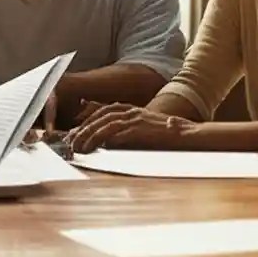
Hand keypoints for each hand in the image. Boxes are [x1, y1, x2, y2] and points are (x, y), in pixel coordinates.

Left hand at [65, 103, 195, 152]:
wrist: (186, 134)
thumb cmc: (166, 136)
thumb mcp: (144, 130)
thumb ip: (127, 132)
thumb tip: (108, 140)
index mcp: (132, 110)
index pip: (103, 112)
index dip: (87, 121)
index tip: (75, 132)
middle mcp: (132, 111)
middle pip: (100, 117)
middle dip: (83, 129)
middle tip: (70, 141)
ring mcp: (136, 119)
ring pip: (105, 124)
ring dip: (89, 135)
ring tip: (78, 147)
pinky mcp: (140, 129)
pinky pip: (117, 132)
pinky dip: (103, 138)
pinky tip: (94, 146)